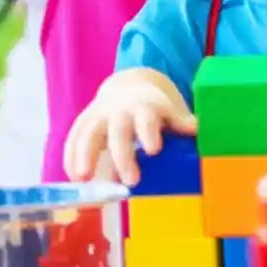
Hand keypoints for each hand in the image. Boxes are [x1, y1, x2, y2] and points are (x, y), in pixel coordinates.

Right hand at [63, 82, 196, 184]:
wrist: (130, 85)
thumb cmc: (156, 108)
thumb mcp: (171, 111)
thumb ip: (180, 122)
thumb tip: (195, 131)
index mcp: (146, 107)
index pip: (147, 118)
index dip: (149, 133)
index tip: (153, 150)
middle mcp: (121, 110)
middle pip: (119, 131)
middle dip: (123, 156)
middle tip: (131, 181)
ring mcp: (99, 115)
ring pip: (89, 134)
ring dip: (85, 156)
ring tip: (84, 180)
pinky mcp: (84, 122)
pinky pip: (73, 139)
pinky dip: (71, 158)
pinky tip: (73, 178)